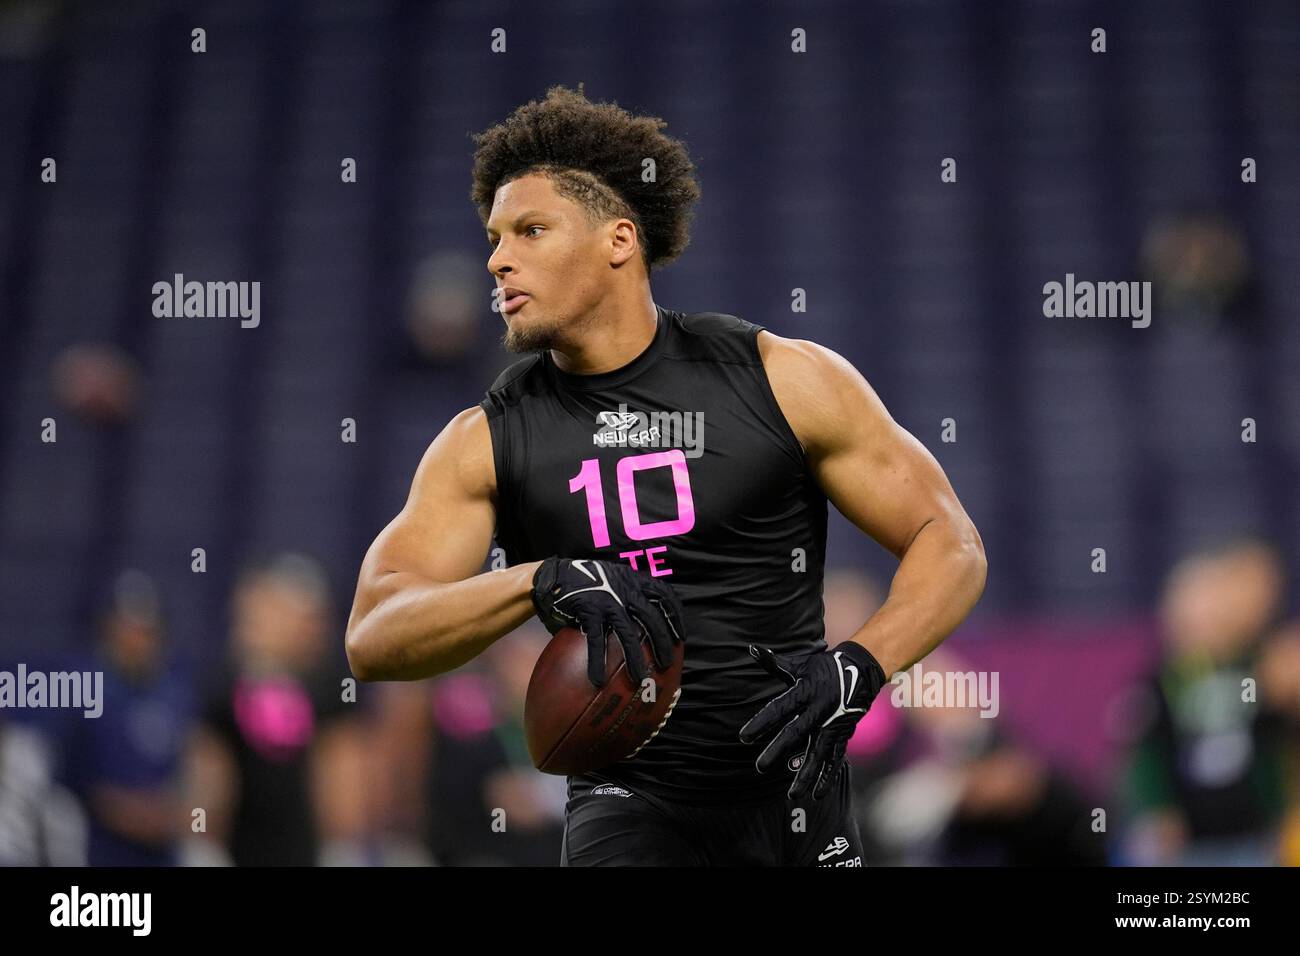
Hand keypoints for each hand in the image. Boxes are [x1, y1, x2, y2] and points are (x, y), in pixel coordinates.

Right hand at [531, 557, 684, 686]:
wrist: (553, 576)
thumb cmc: (584, 582)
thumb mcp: (611, 580)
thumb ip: (625, 594)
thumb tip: (640, 623)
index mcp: (633, 580)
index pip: (664, 594)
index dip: (675, 615)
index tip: (681, 636)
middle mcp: (625, 588)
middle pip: (652, 617)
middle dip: (662, 641)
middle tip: (667, 663)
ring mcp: (607, 599)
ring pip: (628, 632)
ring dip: (635, 658)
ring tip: (639, 678)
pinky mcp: (589, 610)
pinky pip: (596, 640)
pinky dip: (597, 662)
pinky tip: (597, 680)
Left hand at [739, 641, 886, 799]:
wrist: (860, 672)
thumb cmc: (823, 668)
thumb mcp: (799, 664)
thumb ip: (773, 663)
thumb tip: (752, 649)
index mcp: (804, 692)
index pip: (779, 709)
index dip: (761, 722)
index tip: (744, 737)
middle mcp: (818, 711)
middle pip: (795, 734)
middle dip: (778, 751)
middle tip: (760, 767)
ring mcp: (832, 725)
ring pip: (817, 754)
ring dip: (804, 775)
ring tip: (792, 795)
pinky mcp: (842, 735)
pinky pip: (834, 759)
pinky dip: (826, 777)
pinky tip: (816, 794)